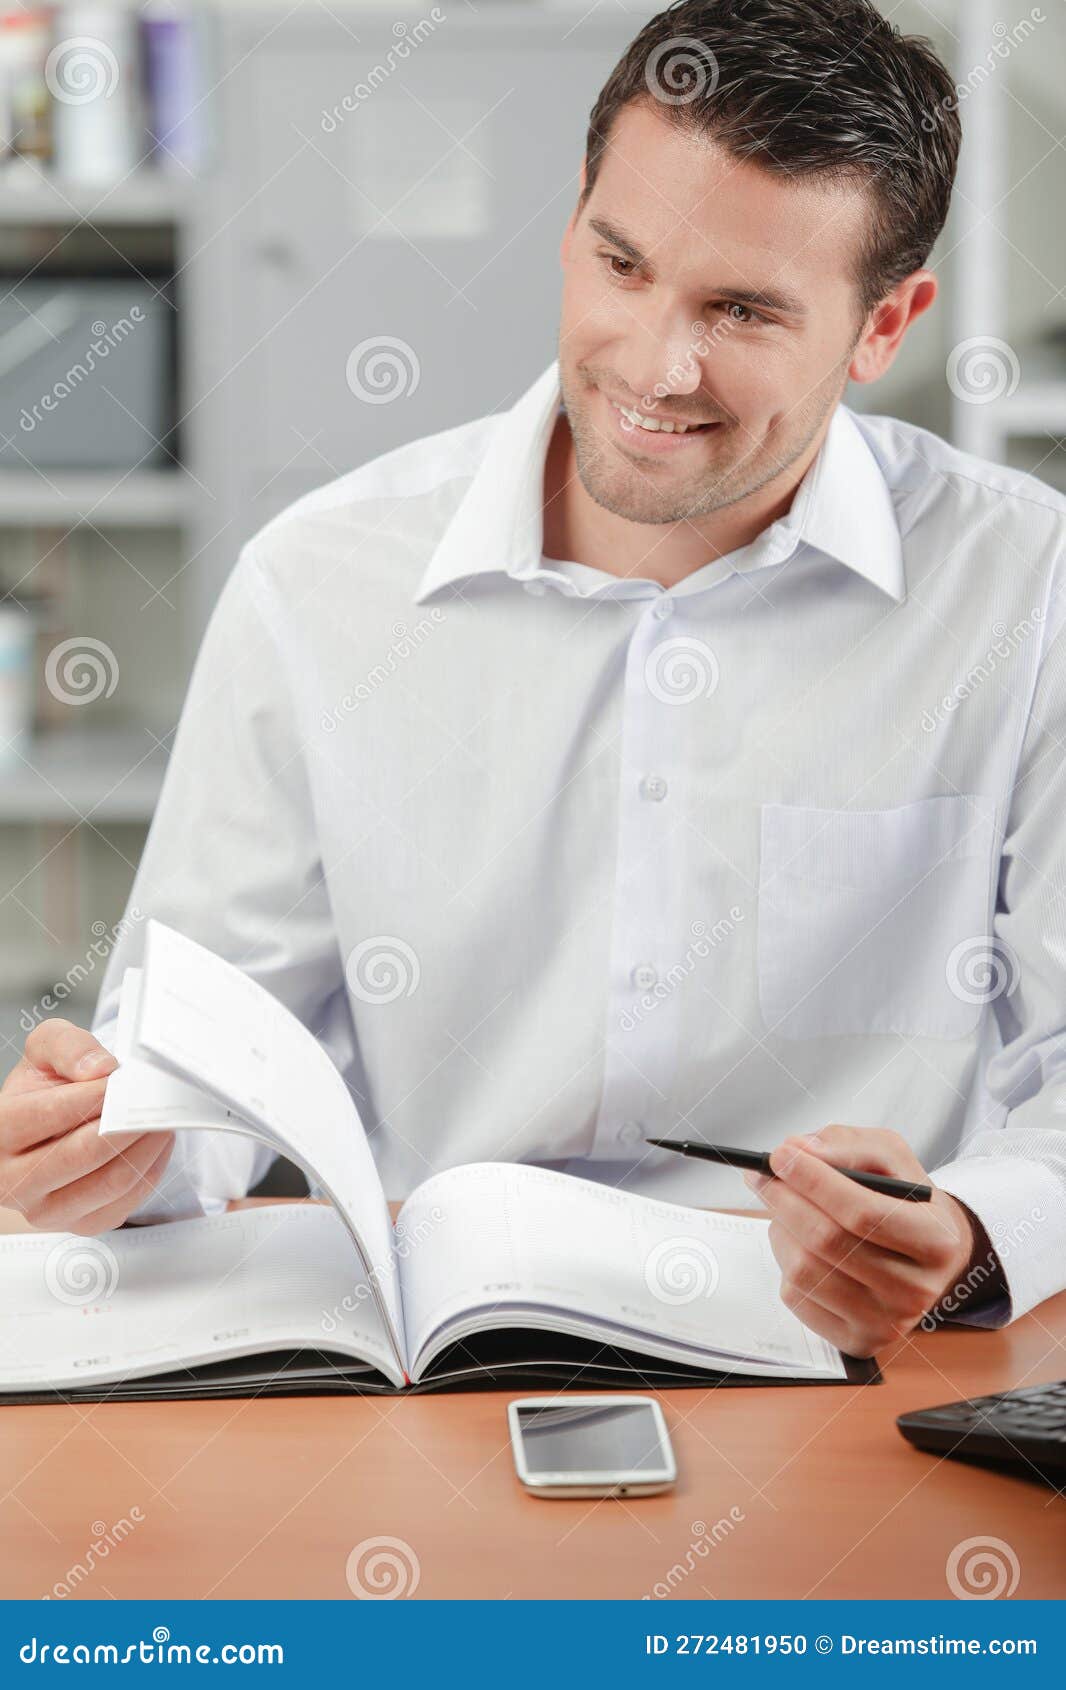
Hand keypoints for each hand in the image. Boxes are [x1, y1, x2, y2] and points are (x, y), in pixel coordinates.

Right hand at [0, 1018, 173, 1235]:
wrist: (48, 1126)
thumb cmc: (45, 1088)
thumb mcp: (46, 1049)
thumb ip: (69, 1047)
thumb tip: (100, 1069)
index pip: (51, 1114)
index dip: (96, 1096)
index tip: (127, 1082)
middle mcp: (13, 1179)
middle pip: (84, 1153)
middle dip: (128, 1123)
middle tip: (157, 1102)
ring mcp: (46, 1210)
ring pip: (111, 1181)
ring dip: (147, 1147)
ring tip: (162, 1119)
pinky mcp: (80, 1225)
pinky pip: (126, 1201)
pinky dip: (151, 1169)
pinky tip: (157, 1144)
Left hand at [744, 1123, 975, 1356]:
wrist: (924, 1256)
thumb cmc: (902, 1201)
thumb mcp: (890, 1157)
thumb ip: (847, 1145)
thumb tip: (801, 1150)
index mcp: (936, 1241)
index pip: (863, 1213)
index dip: (814, 1181)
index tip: (780, 1155)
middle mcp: (916, 1290)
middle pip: (828, 1241)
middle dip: (785, 1198)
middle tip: (763, 1173)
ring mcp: (886, 1323)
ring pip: (805, 1270)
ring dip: (781, 1228)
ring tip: (786, 1207)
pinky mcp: (856, 1340)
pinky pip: (796, 1296)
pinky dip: (784, 1261)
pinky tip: (798, 1243)